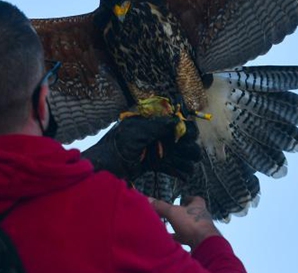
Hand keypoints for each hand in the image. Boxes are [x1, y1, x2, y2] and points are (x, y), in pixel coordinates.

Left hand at [82, 115, 199, 179]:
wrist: (103, 168)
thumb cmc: (117, 146)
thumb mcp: (136, 132)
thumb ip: (156, 126)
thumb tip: (177, 121)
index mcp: (149, 123)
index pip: (172, 122)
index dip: (183, 128)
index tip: (191, 136)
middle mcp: (154, 135)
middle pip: (178, 139)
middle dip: (187, 146)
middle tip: (193, 154)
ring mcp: (154, 150)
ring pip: (176, 154)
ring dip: (185, 159)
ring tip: (191, 166)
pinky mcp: (153, 164)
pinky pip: (169, 165)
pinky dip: (178, 170)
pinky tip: (186, 175)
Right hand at [151, 196, 220, 248]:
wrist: (204, 244)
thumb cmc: (191, 223)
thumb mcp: (173, 213)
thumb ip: (161, 206)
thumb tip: (148, 199)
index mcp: (198, 206)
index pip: (195, 199)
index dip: (188, 199)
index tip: (181, 199)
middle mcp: (201, 216)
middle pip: (191, 213)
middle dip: (181, 214)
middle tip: (171, 214)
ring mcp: (200, 229)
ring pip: (188, 226)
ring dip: (179, 227)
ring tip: (167, 227)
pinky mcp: (198, 240)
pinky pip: (186, 238)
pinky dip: (178, 238)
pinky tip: (169, 240)